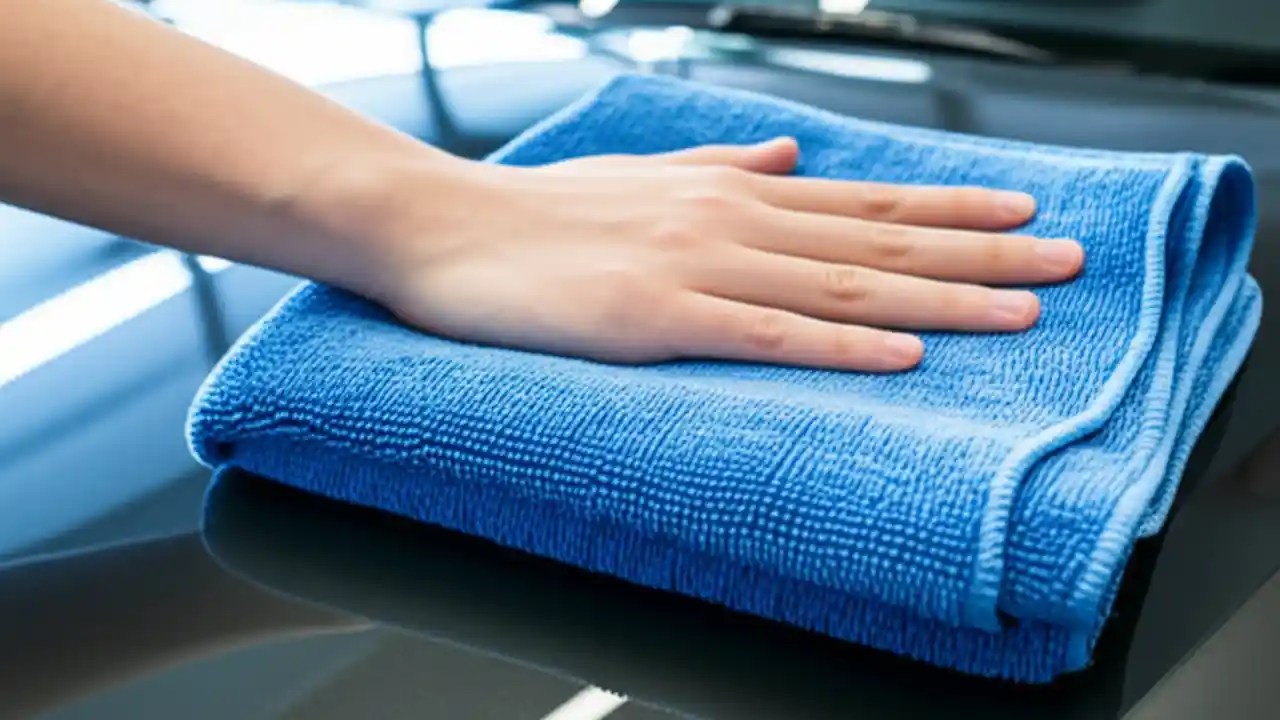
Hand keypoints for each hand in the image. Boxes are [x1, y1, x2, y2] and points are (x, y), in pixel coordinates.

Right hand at [366, 137, 1082, 371]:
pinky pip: (766, 333)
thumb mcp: (641, 176)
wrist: (440, 226)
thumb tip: (789, 155)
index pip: (863, 202)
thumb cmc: (536, 211)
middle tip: (1065, 265)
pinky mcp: (655, 315)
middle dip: (981, 254)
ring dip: (940, 298)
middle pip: (877, 240)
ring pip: (842, 283)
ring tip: (1021, 311)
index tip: (1023, 217)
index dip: (951, 212)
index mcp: (728, 191)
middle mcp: (730, 219)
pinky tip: (904, 354)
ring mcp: (697, 266)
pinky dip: (842, 343)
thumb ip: (722, 168)